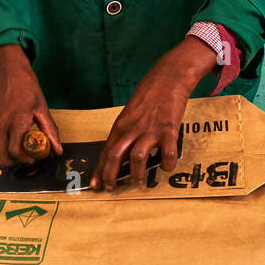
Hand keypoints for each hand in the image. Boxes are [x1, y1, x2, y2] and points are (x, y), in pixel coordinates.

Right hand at [0, 44, 62, 165]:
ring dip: (6, 155)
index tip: (33, 159)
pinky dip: (1, 145)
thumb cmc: (26, 87)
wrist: (8, 72)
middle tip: (26, 158)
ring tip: (19, 150)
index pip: (15, 151)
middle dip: (15, 162)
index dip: (25, 159)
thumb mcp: (42, 108)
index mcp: (17, 120)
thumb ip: (50, 131)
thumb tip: (58, 150)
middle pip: (3, 156)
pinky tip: (12, 138)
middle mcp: (1, 123)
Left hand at [90, 37, 215, 190]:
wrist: (168, 77)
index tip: (95, 183)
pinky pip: (167, 153)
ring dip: (136, 172)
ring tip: (138, 179)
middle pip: (116, 155)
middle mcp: (133, 128)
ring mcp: (150, 129)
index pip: (106, 150)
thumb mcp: (131, 112)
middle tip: (110, 187)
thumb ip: (126, 131)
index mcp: (122, 124)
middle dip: (110, 175)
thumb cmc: (149, 94)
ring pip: (137, 157)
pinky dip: (166, 164)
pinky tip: (166, 167)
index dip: (100, 169)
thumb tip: (122, 152)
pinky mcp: (168, 129)